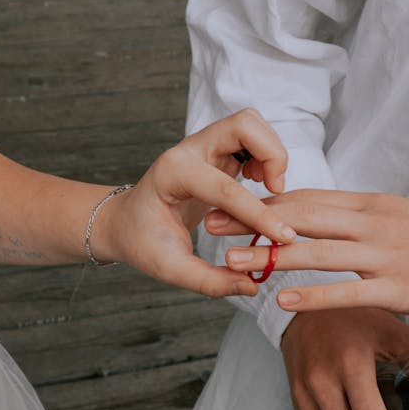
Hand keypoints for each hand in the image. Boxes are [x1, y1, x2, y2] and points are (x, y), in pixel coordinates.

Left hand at [100, 108, 297, 296]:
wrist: (125, 222)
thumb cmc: (142, 241)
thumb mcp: (169, 268)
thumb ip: (209, 280)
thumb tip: (250, 285)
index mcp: (172, 174)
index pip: (225, 188)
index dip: (259, 214)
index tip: (283, 237)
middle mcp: (189, 151)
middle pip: (244, 125)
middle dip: (271, 155)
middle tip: (276, 191)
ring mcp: (203, 146)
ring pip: (251, 125)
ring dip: (271, 152)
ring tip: (270, 187)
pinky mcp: (216, 152)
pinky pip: (251, 138)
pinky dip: (265, 154)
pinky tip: (261, 183)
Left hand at [208, 190, 408, 318]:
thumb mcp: (406, 221)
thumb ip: (366, 222)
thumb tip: (328, 225)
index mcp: (374, 205)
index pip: (310, 197)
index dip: (264, 200)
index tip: (228, 199)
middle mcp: (375, 223)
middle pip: (302, 217)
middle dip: (252, 220)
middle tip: (210, 222)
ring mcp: (388, 256)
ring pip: (316, 252)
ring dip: (268, 256)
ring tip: (229, 261)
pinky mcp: (402, 289)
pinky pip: (348, 292)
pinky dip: (311, 295)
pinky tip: (278, 300)